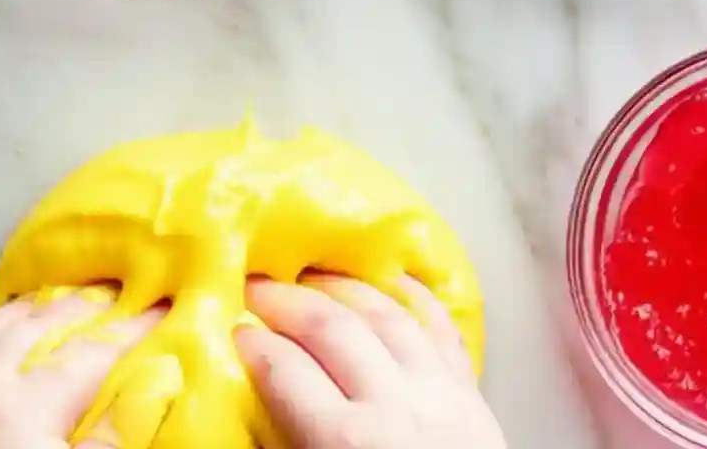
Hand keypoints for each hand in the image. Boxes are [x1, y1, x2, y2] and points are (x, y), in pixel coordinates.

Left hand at [0, 294, 163, 448]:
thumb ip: (109, 439)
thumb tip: (147, 391)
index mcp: (23, 406)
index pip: (90, 352)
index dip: (130, 329)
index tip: (160, 309)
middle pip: (32, 328)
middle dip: (75, 308)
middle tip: (108, 294)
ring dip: (19, 315)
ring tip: (45, 304)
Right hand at [236, 276, 506, 448]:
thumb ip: (288, 447)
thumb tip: (256, 421)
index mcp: (345, 442)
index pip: (285, 372)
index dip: (254, 345)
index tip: (235, 332)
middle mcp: (392, 405)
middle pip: (333, 330)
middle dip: (289, 301)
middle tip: (259, 286)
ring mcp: (438, 393)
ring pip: (388, 317)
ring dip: (346, 288)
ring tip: (314, 275)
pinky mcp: (471, 394)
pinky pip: (442, 331)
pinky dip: (418, 298)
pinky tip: (396, 280)